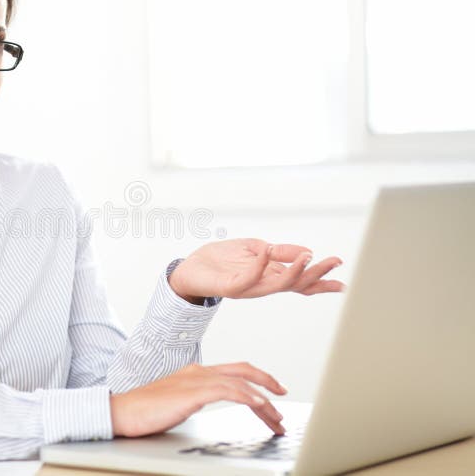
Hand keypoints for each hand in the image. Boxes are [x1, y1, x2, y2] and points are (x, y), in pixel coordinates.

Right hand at [110, 362, 287, 436]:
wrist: (123, 411)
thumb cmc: (146, 410)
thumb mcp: (179, 402)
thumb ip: (196, 398)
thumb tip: (210, 404)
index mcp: (196, 372)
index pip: (234, 370)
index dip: (257, 377)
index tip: (273, 392)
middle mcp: (199, 372)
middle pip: (243, 371)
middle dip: (268, 383)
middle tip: (284, 400)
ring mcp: (196, 380)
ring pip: (240, 385)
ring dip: (263, 402)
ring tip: (276, 418)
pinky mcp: (192, 393)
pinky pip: (228, 391)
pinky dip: (247, 397)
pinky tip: (258, 406)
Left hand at [169, 238, 345, 301]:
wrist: (191, 268)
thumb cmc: (221, 260)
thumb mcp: (255, 248)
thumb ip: (279, 251)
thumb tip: (305, 251)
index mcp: (270, 276)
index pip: (300, 282)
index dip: (321, 281)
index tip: (345, 282)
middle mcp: (263, 285)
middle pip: (295, 284)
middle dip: (316, 274)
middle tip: (334, 262)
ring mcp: (248, 288)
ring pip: (277, 285)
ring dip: (294, 271)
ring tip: (308, 256)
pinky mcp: (231, 288)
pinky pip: (249, 278)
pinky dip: (259, 265)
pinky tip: (267, 252)